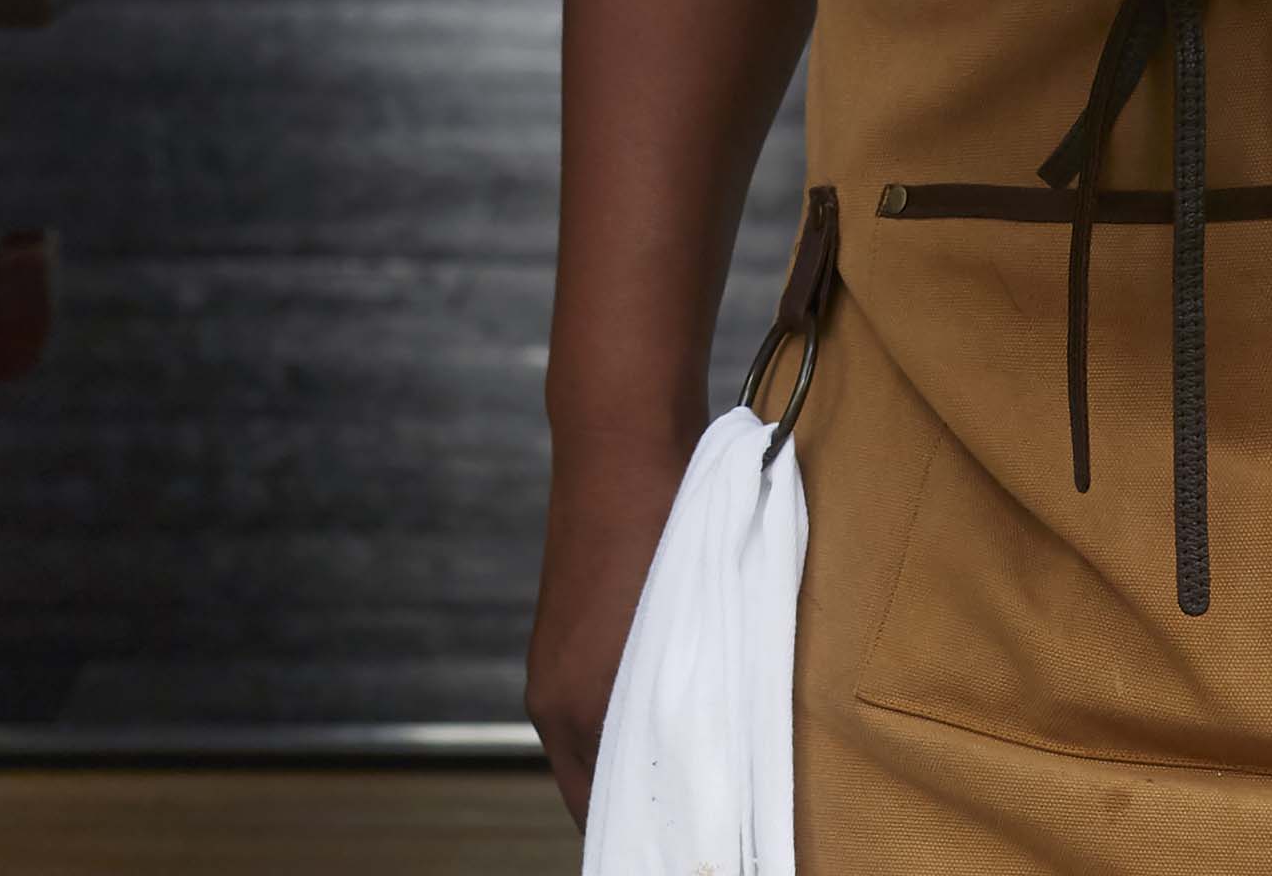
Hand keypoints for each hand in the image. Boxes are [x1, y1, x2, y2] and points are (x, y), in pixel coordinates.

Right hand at [529, 424, 688, 815]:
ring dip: (654, 753)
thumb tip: (695, 783)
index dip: (651, 837)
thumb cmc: (658, 528)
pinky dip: (647, 708)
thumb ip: (676, 720)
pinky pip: (612, 691)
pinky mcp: (580, 623)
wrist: (624, 437)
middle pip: (599, 783)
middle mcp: (554, 693)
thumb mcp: (676, 640)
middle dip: (654, 804)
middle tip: (717, 819)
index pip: (599, 816)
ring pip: (609, 735)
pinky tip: (698, 699)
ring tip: (716, 767)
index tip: (700, 846)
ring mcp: (562, 656)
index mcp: (567, 711)